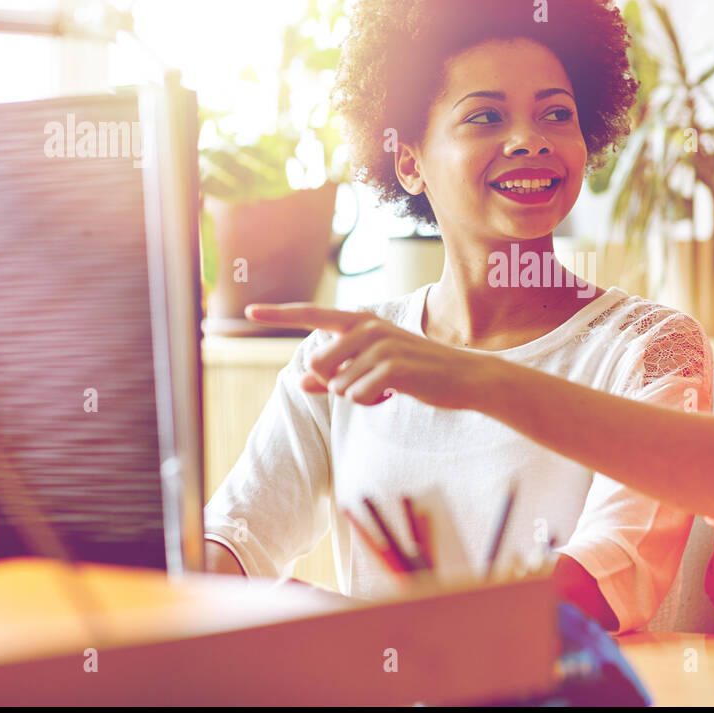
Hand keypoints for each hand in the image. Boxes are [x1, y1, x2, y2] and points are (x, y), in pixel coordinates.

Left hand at [245, 303, 494, 410]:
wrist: (464, 376)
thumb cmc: (417, 371)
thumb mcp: (374, 368)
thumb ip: (337, 372)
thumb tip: (300, 381)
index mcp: (361, 321)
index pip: (312, 315)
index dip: (279, 314)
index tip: (249, 310)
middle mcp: (368, 327)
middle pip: (318, 365)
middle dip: (334, 384)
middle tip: (368, 384)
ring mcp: (380, 346)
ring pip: (338, 386)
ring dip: (359, 395)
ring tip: (388, 387)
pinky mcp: (392, 368)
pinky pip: (357, 395)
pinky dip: (372, 402)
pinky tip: (395, 393)